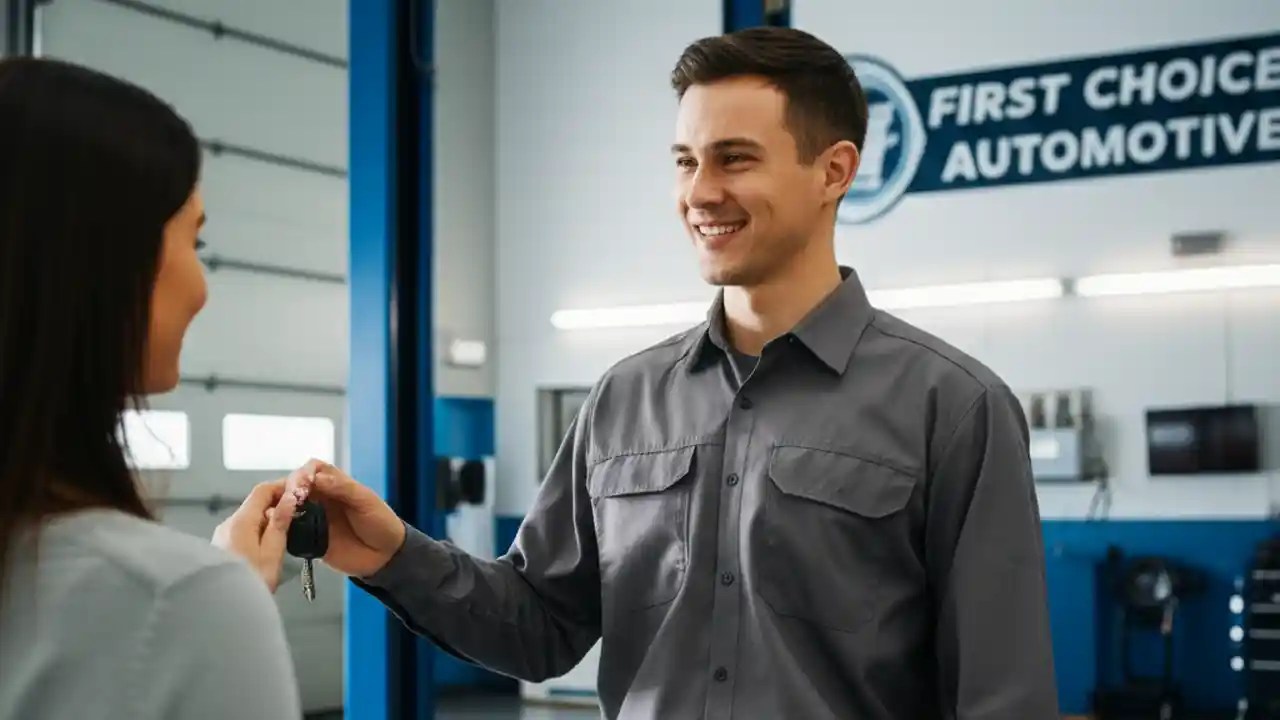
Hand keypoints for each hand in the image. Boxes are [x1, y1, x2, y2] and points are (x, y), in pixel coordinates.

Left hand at [212, 480, 297, 592]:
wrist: (220, 612)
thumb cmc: (250, 583)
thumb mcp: (272, 553)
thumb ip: (280, 524)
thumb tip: (289, 497)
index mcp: (241, 521)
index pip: (262, 491)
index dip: (281, 486)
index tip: (299, 490)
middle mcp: (227, 524)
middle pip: (254, 505)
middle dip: (276, 505)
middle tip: (297, 514)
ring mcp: (221, 536)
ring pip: (248, 519)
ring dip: (267, 520)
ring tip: (285, 533)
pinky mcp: (219, 548)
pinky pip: (241, 531)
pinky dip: (256, 532)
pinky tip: (266, 546)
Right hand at [288, 459, 406, 577]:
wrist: (386, 556)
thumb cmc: (381, 522)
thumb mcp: (366, 500)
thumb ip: (343, 488)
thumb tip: (317, 477)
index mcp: (334, 484)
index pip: (313, 469)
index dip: (304, 473)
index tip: (301, 484)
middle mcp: (320, 498)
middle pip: (294, 486)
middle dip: (287, 489)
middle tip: (288, 500)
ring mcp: (312, 518)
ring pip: (287, 506)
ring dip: (279, 506)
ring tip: (277, 513)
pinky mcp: (308, 539)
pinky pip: (289, 531)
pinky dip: (280, 528)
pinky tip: (276, 528)